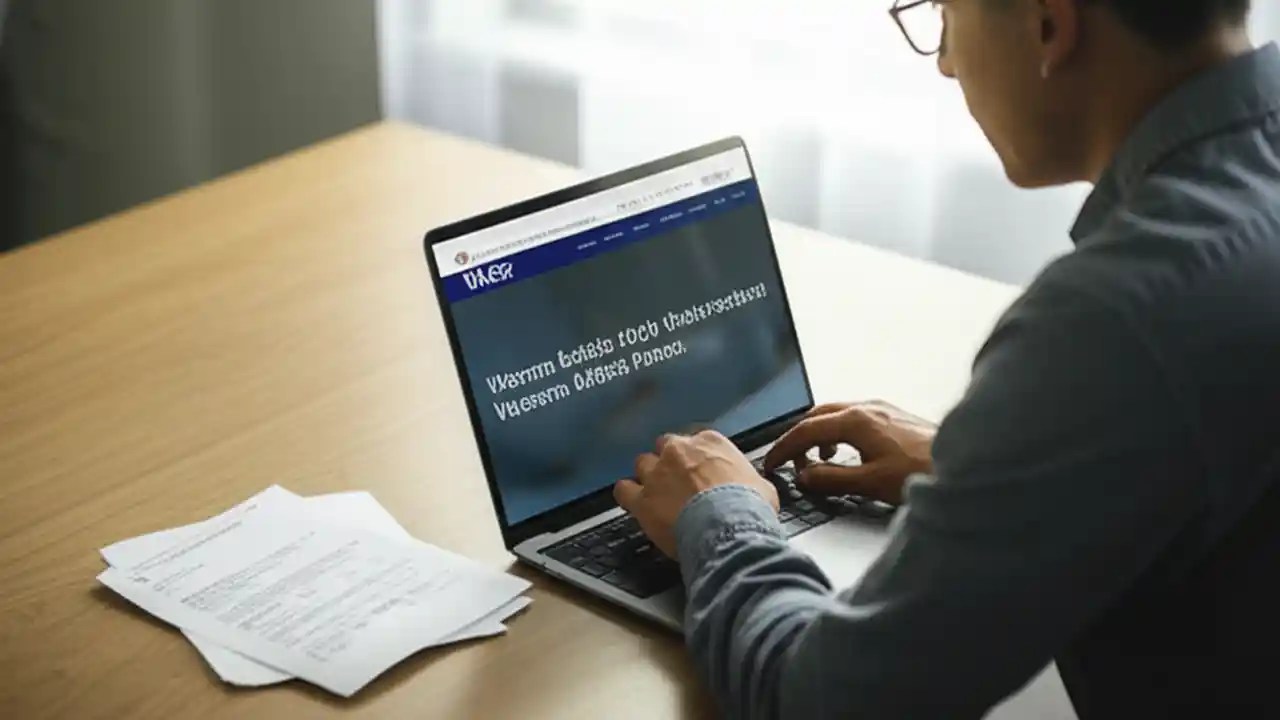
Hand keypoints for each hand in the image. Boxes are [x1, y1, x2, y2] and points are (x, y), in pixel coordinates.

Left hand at [614, 431, 779, 557]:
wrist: (728, 528)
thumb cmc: (749, 508)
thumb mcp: (761, 487)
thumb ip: (747, 480)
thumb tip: (752, 488)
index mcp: (710, 443)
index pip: (696, 441)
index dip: (697, 459)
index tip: (701, 472)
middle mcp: (679, 451)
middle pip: (666, 447)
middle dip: (670, 462)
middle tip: (679, 483)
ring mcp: (657, 473)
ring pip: (642, 464)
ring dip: (649, 477)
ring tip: (657, 495)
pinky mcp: (642, 499)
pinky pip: (623, 489)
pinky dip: (627, 495)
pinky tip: (634, 503)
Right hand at [763, 401, 935, 504]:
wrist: (969, 466)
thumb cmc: (922, 473)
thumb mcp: (870, 483)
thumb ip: (831, 479)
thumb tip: (804, 476)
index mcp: (856, 420)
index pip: (805, 430)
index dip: (783, 448)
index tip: (771, 463)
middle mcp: (867, 408)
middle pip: (817, 416)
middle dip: (798, 437)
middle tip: (787, 460)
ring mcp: (883, 409)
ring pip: (836, 414)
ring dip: (818, 434)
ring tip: (815, 460)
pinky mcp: (895, 417)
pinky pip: (854, 418)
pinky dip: (838, 433)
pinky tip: (846, 453)